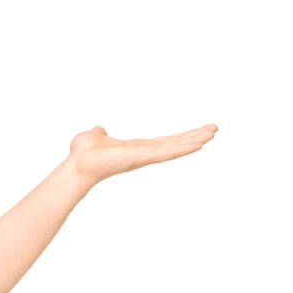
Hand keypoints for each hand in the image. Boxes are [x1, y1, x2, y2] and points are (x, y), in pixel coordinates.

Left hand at [68, 123, 218, 186]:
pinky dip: (183, 148)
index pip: (164, 141)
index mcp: (136, 147)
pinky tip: (199, 143)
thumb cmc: (83, 154)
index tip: (197, 132)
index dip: (181, 137)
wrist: (77, 164)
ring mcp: (145, 156)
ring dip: (195, 140)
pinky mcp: (143, 157)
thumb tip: (98, 130)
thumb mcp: (94, 137)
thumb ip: (99, 134)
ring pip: (176, 147)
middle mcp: (144, 153)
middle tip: (214, 129)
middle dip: (195, 137)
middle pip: (175, 144)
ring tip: (213, 132)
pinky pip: (167, 153)